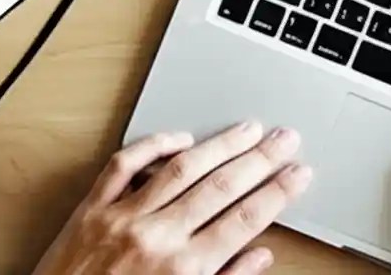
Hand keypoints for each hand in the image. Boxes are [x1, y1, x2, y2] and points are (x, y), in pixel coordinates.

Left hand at [33, 123, 312, 274]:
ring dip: (220, 144)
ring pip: (183, 167)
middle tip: (286, 139)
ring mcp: (122, 218)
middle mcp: (156, 238)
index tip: (300, 173)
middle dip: (261, 159)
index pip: (246, 219)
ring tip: (247, 129)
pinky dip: (153, 145)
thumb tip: (258, 256)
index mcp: (184, 270)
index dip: (280, 192)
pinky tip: (179, 138)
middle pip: (223, 186)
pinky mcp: (90, 210)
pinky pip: (124, 165)